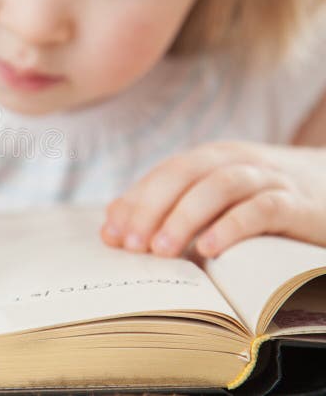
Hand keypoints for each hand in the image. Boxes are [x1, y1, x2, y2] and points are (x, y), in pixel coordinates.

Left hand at [100, 140, 325, 257]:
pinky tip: (210, 248)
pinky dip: (232, 225)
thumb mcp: (213, 200)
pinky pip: (263, 208)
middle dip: (152, 208)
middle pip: (184, 174)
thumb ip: (167, 207)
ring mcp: (269, 178)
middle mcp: (237, 161)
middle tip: (132, 245)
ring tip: (162, 250)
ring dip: (185, 216)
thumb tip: (111, 222)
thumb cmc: (264, 201)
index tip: (111, 236)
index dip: (135, 202)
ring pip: (220, 186)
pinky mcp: (299, 204)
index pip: (163, 174)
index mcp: (211, 159)